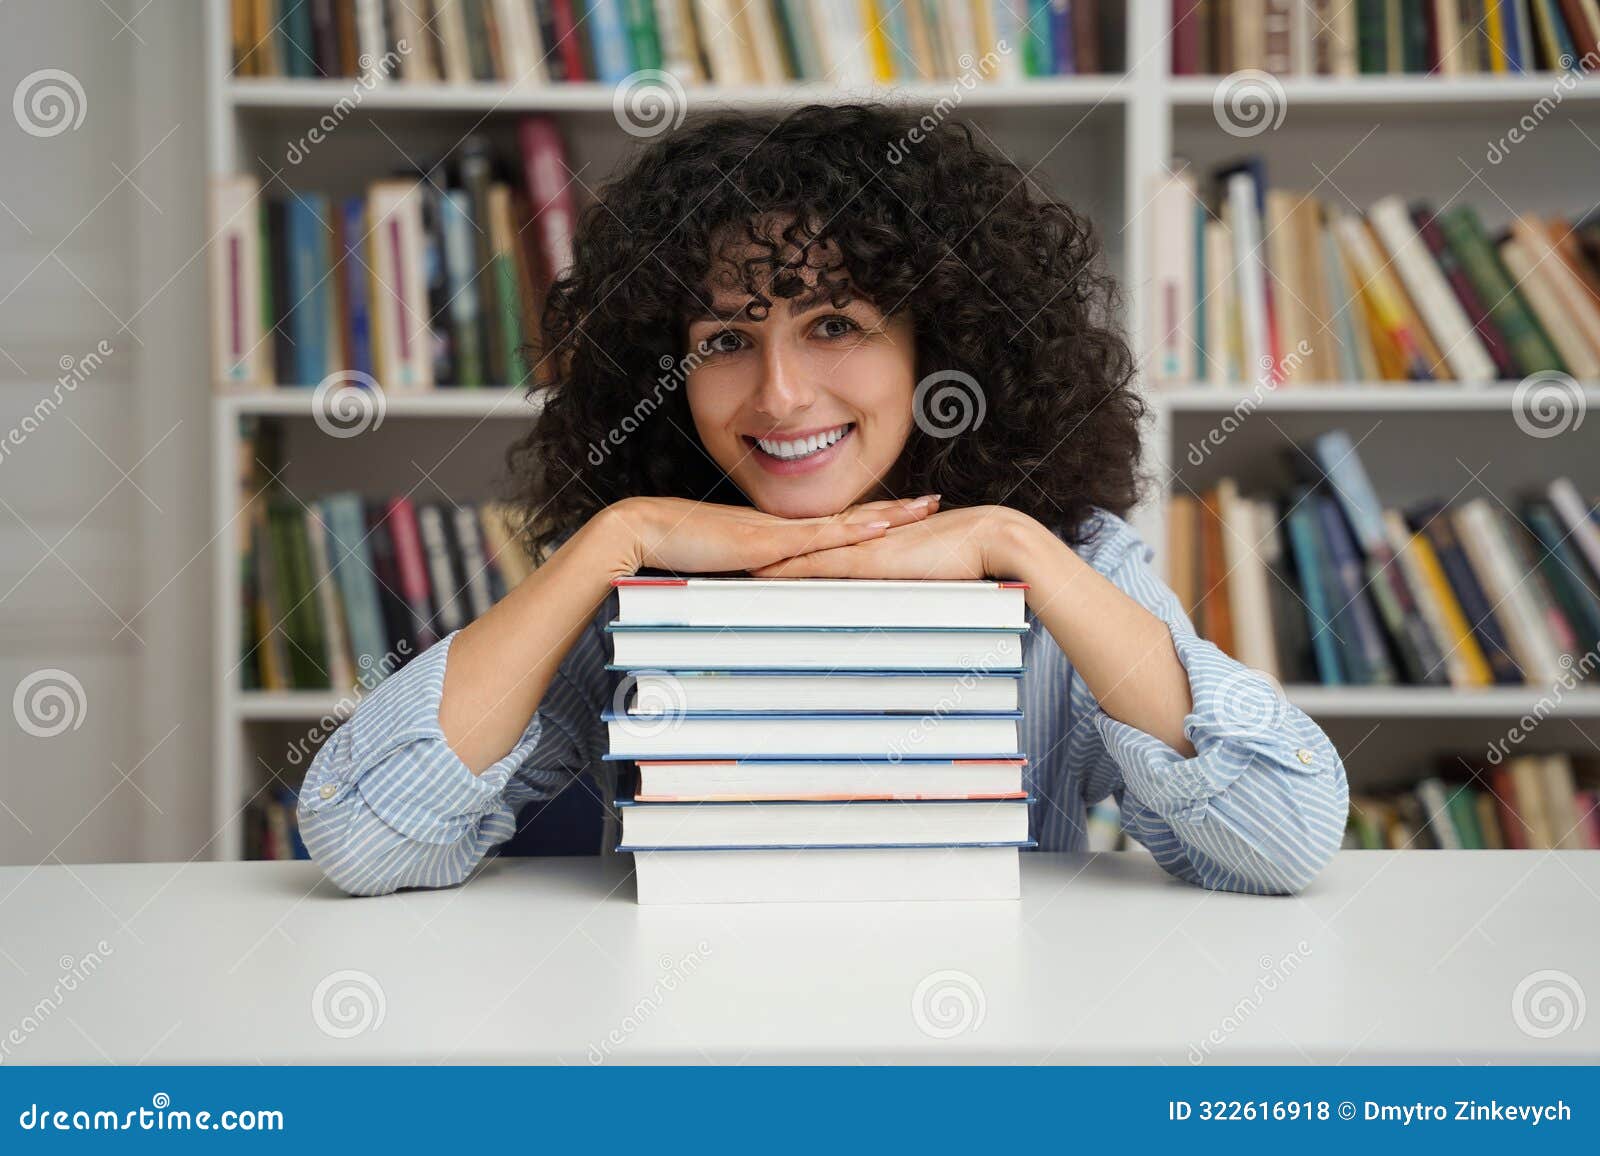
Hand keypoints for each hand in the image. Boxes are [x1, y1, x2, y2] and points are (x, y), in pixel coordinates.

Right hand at [598, 494, 941, 576]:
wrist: (649, 529)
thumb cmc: (679, 552)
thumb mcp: (726, 572)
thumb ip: (750, 582)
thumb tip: (761, 598)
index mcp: (783, 536)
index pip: (837, 528)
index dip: (871, 521)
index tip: (903, 517)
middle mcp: (789, 529)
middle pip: (853, 518)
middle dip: (896, 512)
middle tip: (934, 502)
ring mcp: (781, 532)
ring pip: (846, 522)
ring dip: (887, 516)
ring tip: (925, 508)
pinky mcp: (769, 541)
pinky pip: (819, 537)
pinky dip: (851, 533)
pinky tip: (879, 529)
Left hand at [748, 505, 1031, 580]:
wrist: (990, 538)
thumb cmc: (968, 555)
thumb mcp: (930, 570)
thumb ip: (911, 575)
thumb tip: (904, 588)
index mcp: (874, 541)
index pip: (826, 545)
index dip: (795, 549)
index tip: (768, 558)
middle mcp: (862, 539)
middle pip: (807, 545)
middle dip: (772, 552)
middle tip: (738, 557)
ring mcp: (863, 547)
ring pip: (804, 552)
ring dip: (770, 559)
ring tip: (735, 563)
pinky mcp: (870, 559)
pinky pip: (822, 564)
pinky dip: (791, 568)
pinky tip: (765, 573)